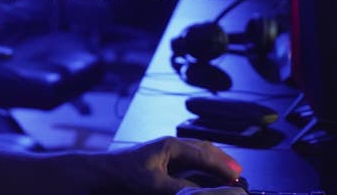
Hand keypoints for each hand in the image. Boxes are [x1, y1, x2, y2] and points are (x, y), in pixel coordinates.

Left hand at [103, 136, 242, 194]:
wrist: (99, 174)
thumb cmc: (122, 175)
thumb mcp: (155, 185)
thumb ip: (181, 188)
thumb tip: (204, 192)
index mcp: (171, 146)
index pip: (204, 155)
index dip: (222, 167)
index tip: (237, 178)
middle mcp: (169, 146)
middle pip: (203, 149)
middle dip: (221, 160)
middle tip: (237, 172)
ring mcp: (164, 153)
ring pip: (196, 153)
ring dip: (212, 162)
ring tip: (226, 171)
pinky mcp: (159, 162)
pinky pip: (186, 161)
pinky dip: (200, 166)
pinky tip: (202, 175)